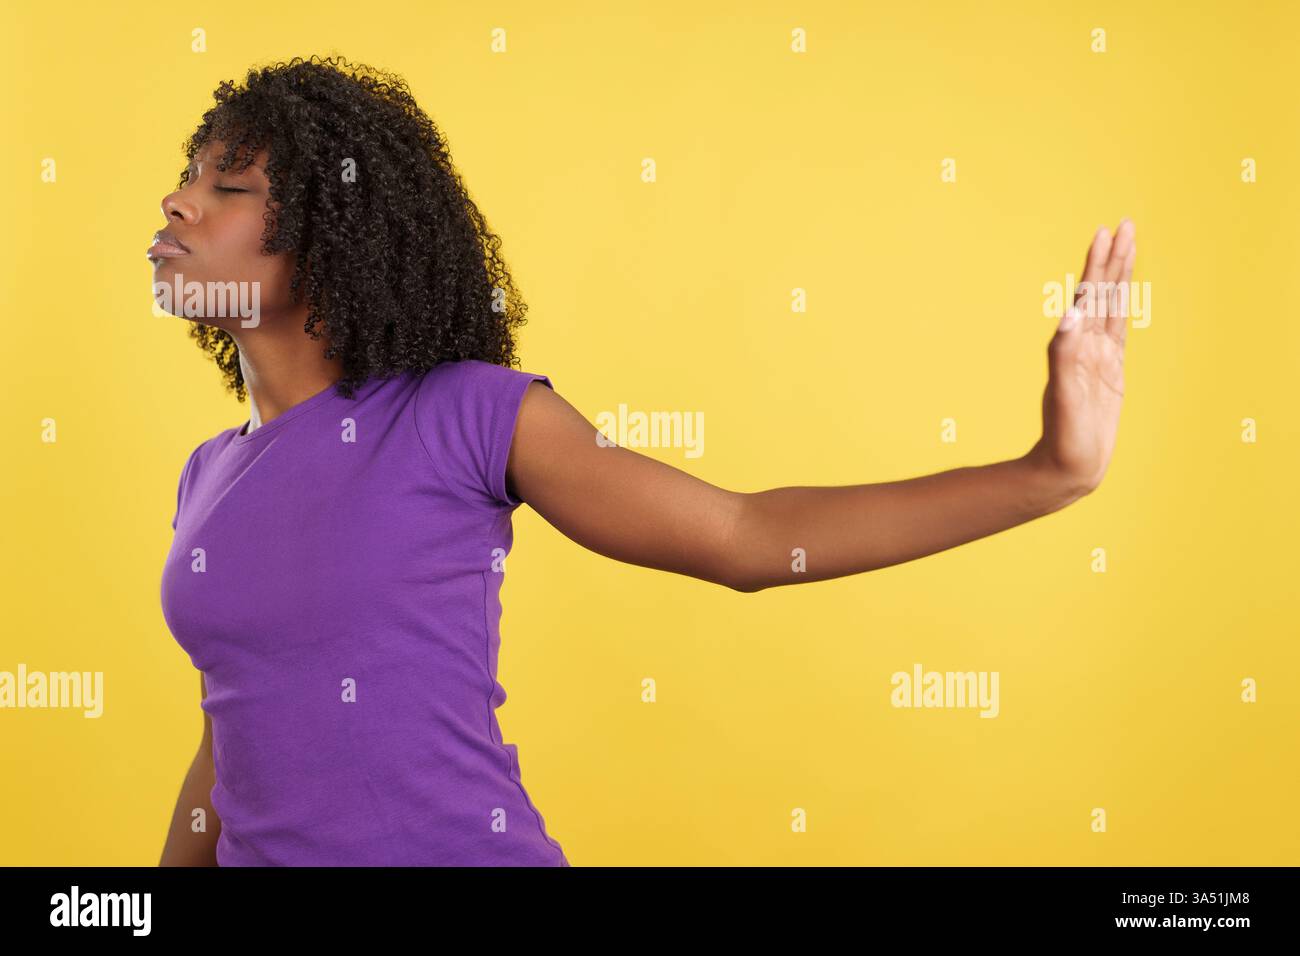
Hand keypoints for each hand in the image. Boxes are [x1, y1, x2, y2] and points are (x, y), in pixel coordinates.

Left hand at [1028, 220, 1135, 500]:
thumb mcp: (1062, 392)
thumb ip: (1063, 354)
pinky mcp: (1110, 372)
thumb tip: (1070, 314)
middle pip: (1103, 292)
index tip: (1104, 232)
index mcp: (1075, 344)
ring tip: (1127, 243)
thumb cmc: (1063, 435)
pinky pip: (1118, 330)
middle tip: (1124, 223)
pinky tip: (1121, 292)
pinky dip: (1121, 307)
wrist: (1067, 465)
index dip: (1098, 264)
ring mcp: (1098, 357)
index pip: (1090, 294)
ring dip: (1118, 275)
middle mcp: (1084, 345)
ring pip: (1112, 306)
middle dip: (1113, 258)